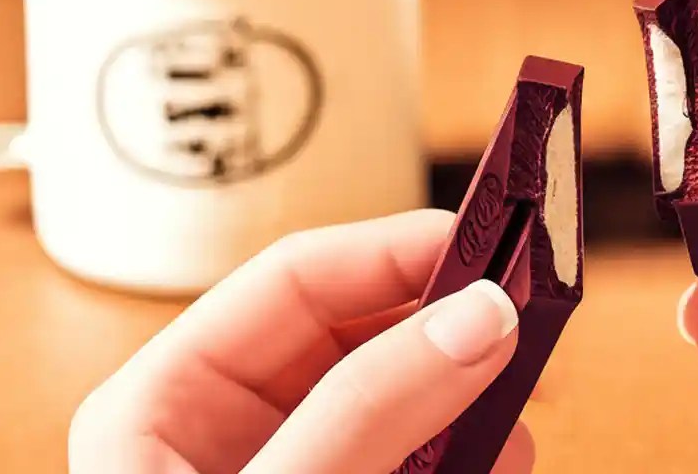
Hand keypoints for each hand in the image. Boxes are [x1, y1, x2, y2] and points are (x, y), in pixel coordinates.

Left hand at [69, 210, 534, 473]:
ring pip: (409, 399)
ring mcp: (299, 468)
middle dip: (453, 333)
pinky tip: (501, 460)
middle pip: (367, 334)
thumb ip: (367, 408)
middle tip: (529, 328)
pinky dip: (473, 453)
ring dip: (476, 403)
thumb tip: (480, 314)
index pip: (298, 277)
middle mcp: (235, 427)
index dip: (399, 248)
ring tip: (518, 422)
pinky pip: (424, 455)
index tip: (492, 246)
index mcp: (168, 400)